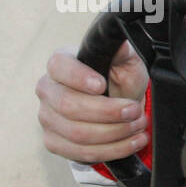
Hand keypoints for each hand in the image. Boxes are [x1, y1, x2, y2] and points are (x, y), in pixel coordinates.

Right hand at [36, 42, 150, 163]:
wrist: (119, 105)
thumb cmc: (119, 78)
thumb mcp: (125, 59)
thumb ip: (120, 48)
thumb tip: (120, 33)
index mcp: (60, 64)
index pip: (59, 67)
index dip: (78, 77)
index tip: (101, 85)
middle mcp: (47, 90)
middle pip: (69, 107)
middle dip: (108, 112)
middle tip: (134, 111)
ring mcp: (47, 118)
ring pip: (78, 134)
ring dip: (115, 133)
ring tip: (138, 126)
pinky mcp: (55, 142)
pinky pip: (81, 153)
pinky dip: (113, 150)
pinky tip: (132, 142)